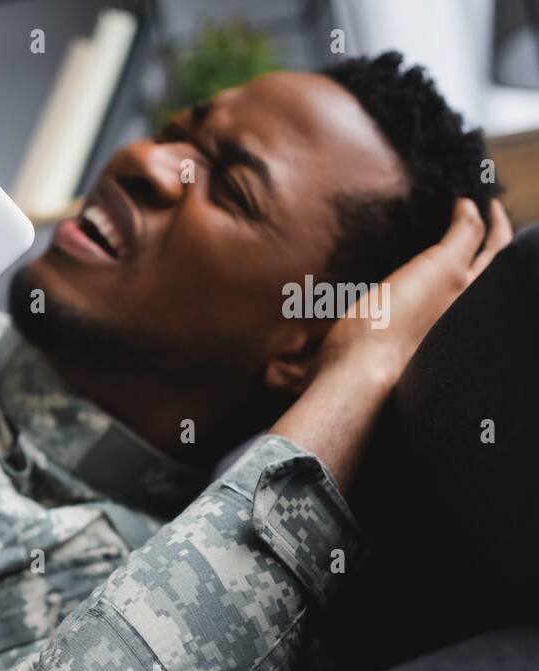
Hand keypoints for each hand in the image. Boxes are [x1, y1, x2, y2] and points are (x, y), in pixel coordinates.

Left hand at [273, 197, 511, 492]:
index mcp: (439, 335)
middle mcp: (463, 315)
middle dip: (495, 248)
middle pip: (497, 272)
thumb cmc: (349, 375)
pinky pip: (470, 229)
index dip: (471, 284)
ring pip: (495, 247)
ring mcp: (460, 289)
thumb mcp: (340, 362)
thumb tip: (268, 373)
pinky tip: (460, 199)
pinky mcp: (447, 268)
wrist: (363, 374)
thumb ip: (314, 360)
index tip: (464, 269)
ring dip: (491, 224)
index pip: (470, 303)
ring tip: (483, 208)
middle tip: (491, 225)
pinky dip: (469, 211)